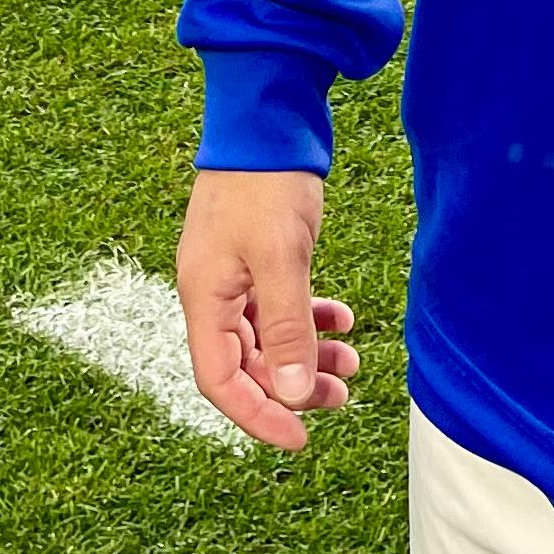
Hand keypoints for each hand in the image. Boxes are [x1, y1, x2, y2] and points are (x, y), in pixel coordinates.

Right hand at [176, 167, 361, 448]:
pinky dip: (309, 318)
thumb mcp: (280, 258)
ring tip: (350, 362)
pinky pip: (278, 306)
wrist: (266, 116)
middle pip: (247, 364)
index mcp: (204, 297)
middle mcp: (212, 292)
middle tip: (341, 395)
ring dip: (306, 355)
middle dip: (292, 387)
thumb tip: (291, 394)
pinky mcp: (255, 257)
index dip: (257, 415)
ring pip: (267, 337)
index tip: (300, 437)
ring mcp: (233, 274)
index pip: (220, 381)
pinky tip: (341, 319)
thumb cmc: (264, 181)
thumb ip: (286, 328)